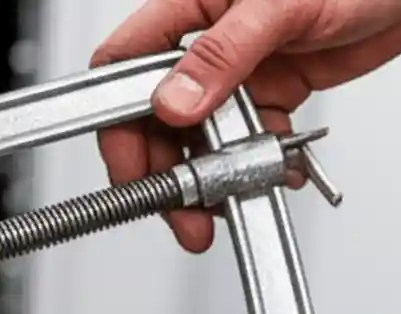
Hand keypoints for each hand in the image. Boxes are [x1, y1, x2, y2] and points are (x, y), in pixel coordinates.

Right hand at [92, 0, 400, 252]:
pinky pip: (248, 138)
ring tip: (226, 202)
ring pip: (200, 136)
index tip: (133, 163)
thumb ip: (224, 53)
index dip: (118, 120)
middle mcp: (206, 41)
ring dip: (210, 175)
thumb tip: (176, 99)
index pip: (125, 67)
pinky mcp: (272, 89)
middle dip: (163, 168)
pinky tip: (272, 175)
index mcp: (189, 6)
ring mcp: (239, 70)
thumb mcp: (283, 4)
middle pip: (156, 116)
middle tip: (181, 206)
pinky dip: (256, 164)